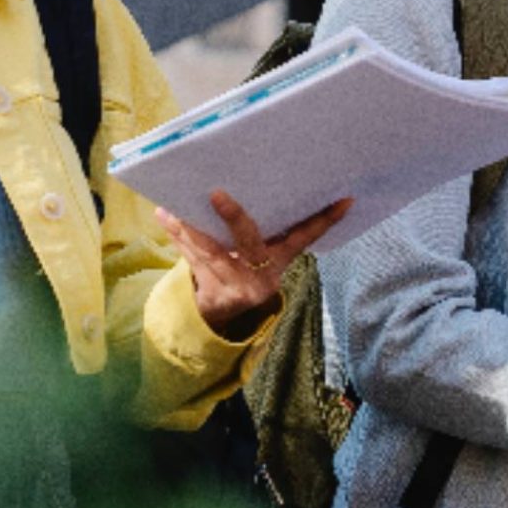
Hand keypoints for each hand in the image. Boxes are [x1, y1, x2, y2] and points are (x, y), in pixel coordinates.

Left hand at [160, 191, 352, 339]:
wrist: (224, 312)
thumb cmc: (249, 270)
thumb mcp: (273, 255)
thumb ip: (290, 230)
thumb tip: (332, 197)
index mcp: (279, 262)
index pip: (305, 237)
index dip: (325, 220)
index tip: (343, 201)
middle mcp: (261, 275)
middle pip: (249, 243)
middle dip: (234, 219)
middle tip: (217, 194)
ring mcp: (234, 285)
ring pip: (211, 251)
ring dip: (191, 226)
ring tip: (175, 203)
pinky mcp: (210, 291)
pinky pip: (190, 258)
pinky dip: (176, 234)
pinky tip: (164, 213)